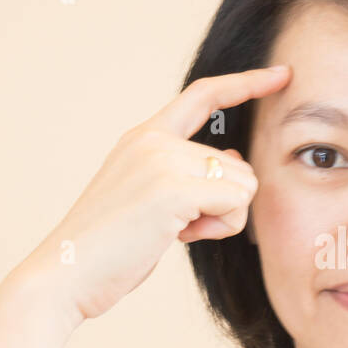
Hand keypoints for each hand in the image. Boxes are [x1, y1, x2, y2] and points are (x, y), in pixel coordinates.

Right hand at [18, 65, 289, 323]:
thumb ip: (188, 173)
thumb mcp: (150, 198)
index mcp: (144, 137)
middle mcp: (154, 140)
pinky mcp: (173, 188)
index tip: (281, 74)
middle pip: (238, 164)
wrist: (65, 272)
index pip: (204, 95)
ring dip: (222, 220)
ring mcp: (162, 160)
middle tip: (178, 226)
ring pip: (243, 186)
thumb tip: (234, 155)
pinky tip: (180, 237)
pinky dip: (219, 228)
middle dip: (223, 204)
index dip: (245, 83)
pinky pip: (236, 204)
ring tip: (173, 232)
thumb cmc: (109, 248)